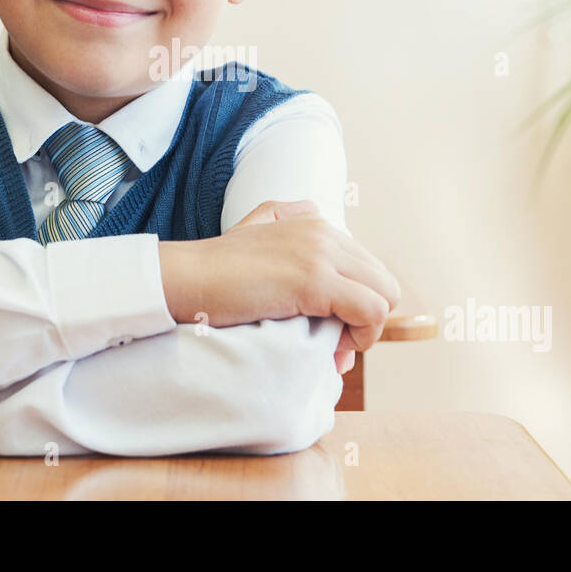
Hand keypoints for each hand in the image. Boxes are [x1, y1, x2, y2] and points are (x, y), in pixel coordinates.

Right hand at [159, 200, 399, 373]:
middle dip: (366, 318)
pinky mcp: (315, 279)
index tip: (330, 331)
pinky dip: (361, 337)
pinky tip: (331, 349)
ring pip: (385, 296)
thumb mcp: (254, 233)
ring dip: (365, 330)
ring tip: (331, 347)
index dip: (356, 304)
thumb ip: (287, 225)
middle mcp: (324, 231)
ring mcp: (321, 253)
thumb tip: (316, 229)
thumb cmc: (214, 272)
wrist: (185, 278)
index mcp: (314, 222)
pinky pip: (372, 311)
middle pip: (383, 282)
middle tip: (334, 344)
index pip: (367, 268)